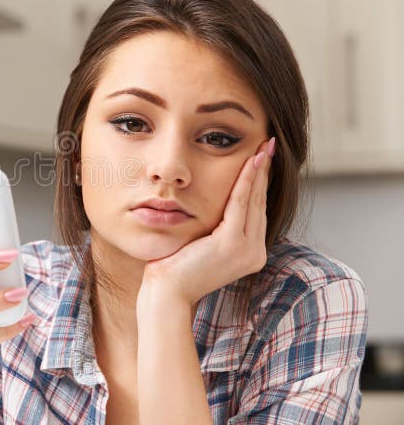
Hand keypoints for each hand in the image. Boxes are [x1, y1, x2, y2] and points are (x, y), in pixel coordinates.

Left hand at [140, 138, 274, 306]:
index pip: (255, 210)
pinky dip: (246, 180)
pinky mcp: (232, 244)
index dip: (259, 182)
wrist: (165, 292)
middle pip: (259, 202)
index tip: (262, 157)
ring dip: (259, 170)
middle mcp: (254, 253)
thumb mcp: (200, 243)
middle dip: (264, 171)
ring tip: (264, 145)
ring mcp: (247, 250)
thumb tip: (210, 204)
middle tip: (269, 143)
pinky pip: (241, 203)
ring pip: (254, 200)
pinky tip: (250, 161)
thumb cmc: (174, 267)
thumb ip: (212, 227)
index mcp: (249, 253)